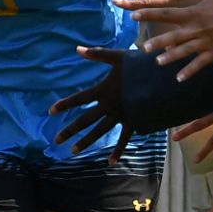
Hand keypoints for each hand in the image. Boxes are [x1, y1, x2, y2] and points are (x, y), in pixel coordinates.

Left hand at [49, 46, 134, 163]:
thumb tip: (77, 49)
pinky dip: (117, 151)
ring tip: (73, 151)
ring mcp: (120, 116)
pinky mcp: (133, 123)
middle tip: (56, 140)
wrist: (161, 80)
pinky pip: (123, 139)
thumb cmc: (140, 65)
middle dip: (70, 130)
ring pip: (100, 131)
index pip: (79, 98)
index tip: (50, 111)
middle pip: (85, 120)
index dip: (64, 104)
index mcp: (103, 90)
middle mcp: (109, 106)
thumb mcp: (118, 57)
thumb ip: (98, 54)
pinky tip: (110, 162)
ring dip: (86, 141)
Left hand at [129, 0, 212, 79]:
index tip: (134, 15)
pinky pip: (200, 63)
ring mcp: (206, 41)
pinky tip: (179, 78)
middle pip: (174, 36)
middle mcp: (198, 28)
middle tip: (144, 47)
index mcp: (194, 13)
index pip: (168, 14)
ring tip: (158, 62)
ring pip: (185, 51)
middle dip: (158, 41)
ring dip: (171, 57)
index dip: (150, 14)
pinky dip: (190, 71)